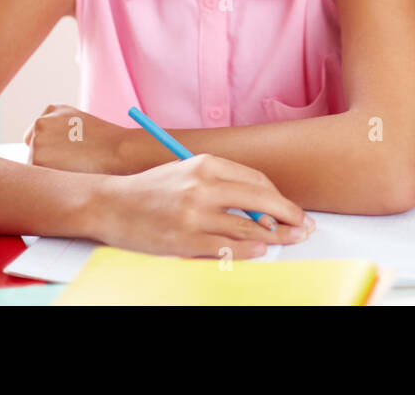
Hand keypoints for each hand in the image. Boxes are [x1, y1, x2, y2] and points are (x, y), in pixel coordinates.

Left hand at [25, 104, 129, 174]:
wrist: (120, 150)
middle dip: (48, 159)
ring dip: (49, 171)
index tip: (69, 154)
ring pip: (34, 165)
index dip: (53, 149)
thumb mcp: (82, 123)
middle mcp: (41, 122)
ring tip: (75, 168)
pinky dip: (51, 182)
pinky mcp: (36, 159)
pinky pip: (38, 178)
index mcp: (52, 110)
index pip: (38, 136)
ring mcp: (37, 140)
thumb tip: (44, 153)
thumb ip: (60, 130)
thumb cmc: (108, 142)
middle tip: (73, 163)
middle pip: (34, 150)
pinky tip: (70, 176)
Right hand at [91, 153, 315, 258]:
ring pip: (248, 229)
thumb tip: (261, 207)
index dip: (279, 198)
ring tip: (289, 240)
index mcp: (205, 164)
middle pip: (260, 202)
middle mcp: (202, 186)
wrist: (110, 204)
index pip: (256, 181)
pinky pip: (228, 248)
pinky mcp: (185, 239)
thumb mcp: (187, 173)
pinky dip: (250, 250)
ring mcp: (194, 215)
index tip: (292, 209)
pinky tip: (262, 250)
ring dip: (274, 236)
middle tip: (304, 226)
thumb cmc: (152, 190)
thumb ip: (221, 184)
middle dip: (288, 215)